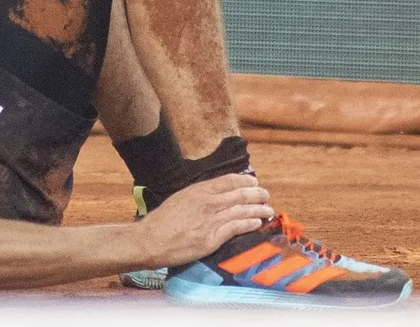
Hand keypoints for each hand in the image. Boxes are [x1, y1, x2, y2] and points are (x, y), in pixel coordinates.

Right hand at [139, 173, 273, 265]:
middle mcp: (207, 203)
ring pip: (242, 211)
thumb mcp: (179, 199)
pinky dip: (249, 224)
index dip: (244, 180)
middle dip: (257, 194)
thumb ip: (197, 196)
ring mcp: (211, 220)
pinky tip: (257, 223)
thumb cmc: (161, 221)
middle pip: (240, 195)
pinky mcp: (213, 238)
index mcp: (198, 191)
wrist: (151, 240)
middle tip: (266, 195)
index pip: (228, 181)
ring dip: (258, 210)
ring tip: (268, 210)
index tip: (253, 181)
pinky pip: (236, 228)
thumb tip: (213, 194)